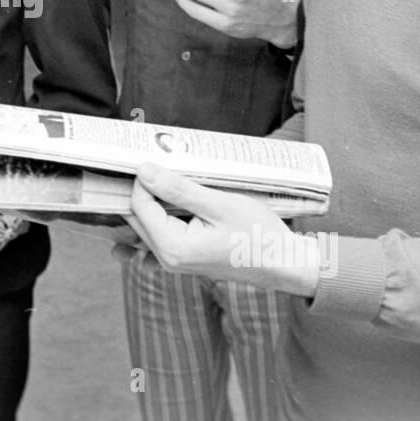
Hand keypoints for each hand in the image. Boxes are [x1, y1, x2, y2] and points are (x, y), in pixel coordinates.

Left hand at [123, 162, 321, 296]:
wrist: (282, 262)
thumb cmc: (257, 233)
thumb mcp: (219, 204)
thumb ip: (178, 189)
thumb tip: (143, 171)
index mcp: (172, 247)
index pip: (138, 205)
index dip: (143, 179)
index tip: (155, 157)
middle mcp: (166, 259)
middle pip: (137, 217)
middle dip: (144, 189)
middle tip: (159, 164)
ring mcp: (173, 262)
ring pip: (146, 225)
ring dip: (152, 201)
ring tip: (168, 179)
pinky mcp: (182, 258)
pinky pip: (158, 235)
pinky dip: (159, 216)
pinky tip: (171, 201)